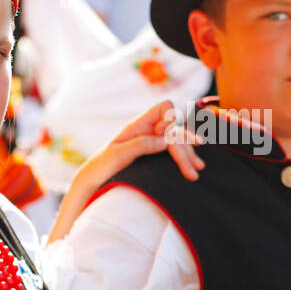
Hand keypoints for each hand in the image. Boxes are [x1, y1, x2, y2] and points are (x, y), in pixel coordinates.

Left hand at [47, 101, 204, 240]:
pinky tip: (194, 167)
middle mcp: (149, 130)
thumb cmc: (101, 166)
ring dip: (190, 154)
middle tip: (192, 170)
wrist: (93, 182)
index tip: (165, 138)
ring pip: (179, 141)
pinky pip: (176, 151)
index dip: (170, 120)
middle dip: (185, 147)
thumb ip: (140, 144)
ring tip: (197, 170)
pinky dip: (186, 158)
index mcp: (138, 124)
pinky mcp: (156, 155)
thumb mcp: (117, 155)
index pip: (164, 108)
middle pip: (176, 129)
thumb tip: (165, 140)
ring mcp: (153, 142)